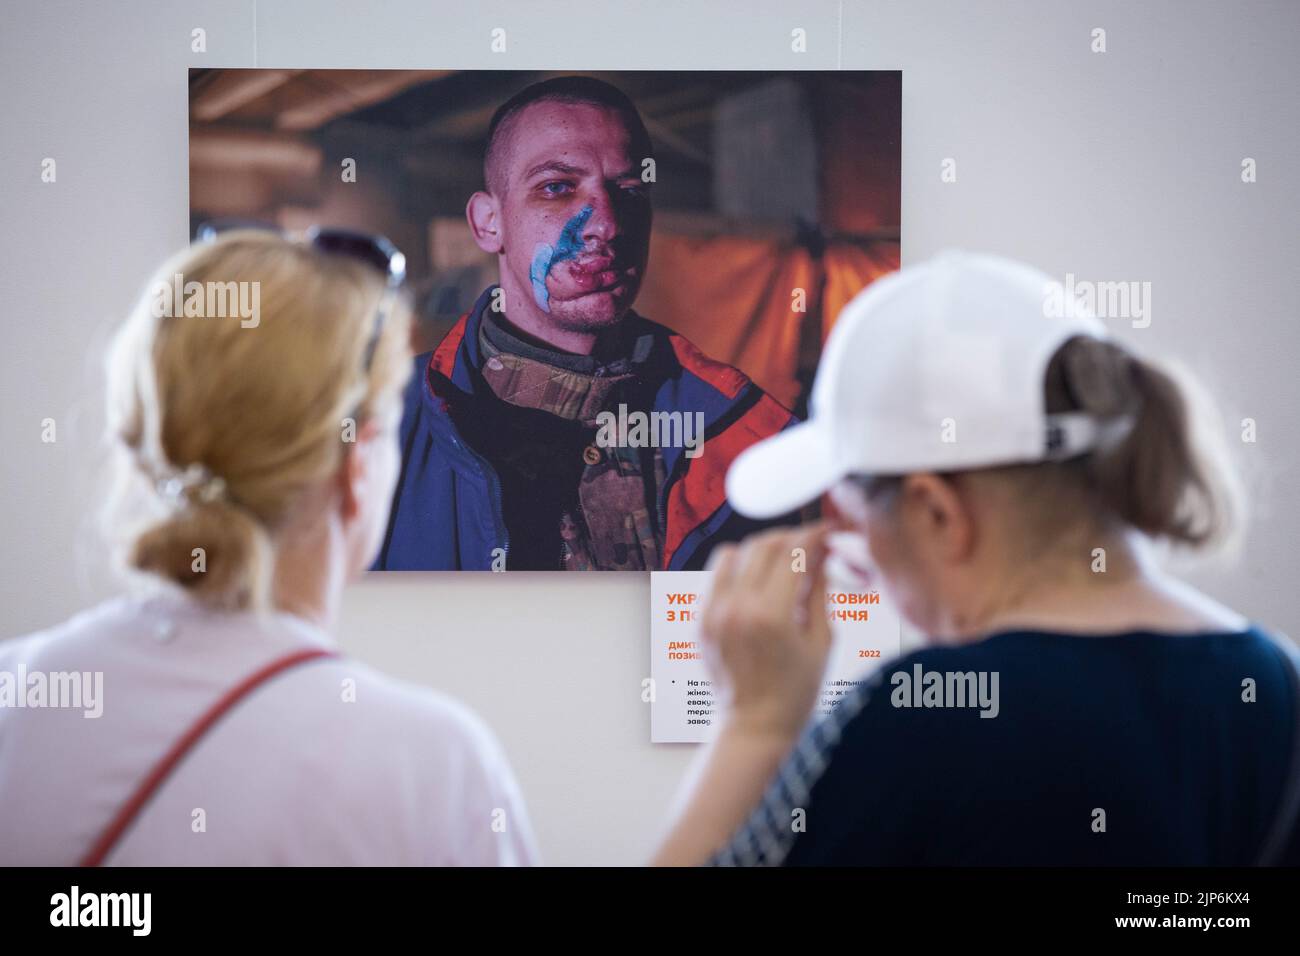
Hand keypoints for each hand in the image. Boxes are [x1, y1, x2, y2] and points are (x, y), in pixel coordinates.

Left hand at [700, 523, 833, 740]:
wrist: (755, 726)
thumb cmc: (796, 691)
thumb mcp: (821, 640)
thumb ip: (819, 591)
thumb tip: (821, 554)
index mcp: (770, 615)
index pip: (794, 552)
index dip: (814, 535)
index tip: (827, 531)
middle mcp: (736, 608)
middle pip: (763, 544)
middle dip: (790, 537)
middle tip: (809, 544)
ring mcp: (713, 612)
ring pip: (734, 553)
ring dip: (761, 549)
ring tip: (783, 561)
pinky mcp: (700, 619)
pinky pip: (717, 576)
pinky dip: (739, 568)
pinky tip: (758, 582)